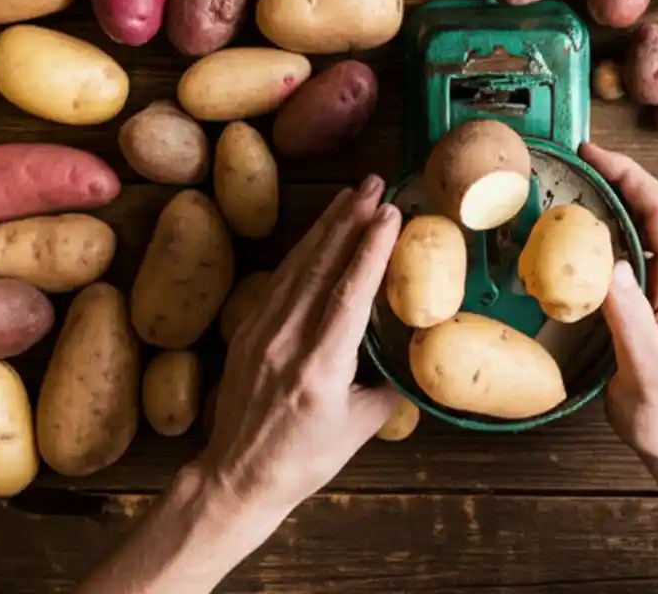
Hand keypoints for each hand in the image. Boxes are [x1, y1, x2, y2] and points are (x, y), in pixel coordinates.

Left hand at [199, 174, 402, 514]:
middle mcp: (286, 342)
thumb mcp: (362, 426)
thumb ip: (391, 384)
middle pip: (320, 266)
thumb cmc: (305, 459)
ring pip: (298, 266)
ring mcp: (261, 332)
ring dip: (326, 226)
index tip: (389, 213)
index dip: (369, 249)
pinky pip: (280, 280)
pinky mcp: (248, 330)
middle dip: (349, 219)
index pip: (348, 295)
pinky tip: (320, 231)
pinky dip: (304, 251)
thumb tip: (419, 349)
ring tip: (351, 194)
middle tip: (373, 183)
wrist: (238, 476)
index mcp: (319, 368)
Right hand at [580, 144, 657, 468]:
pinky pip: (631, 250)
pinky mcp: (656, 299)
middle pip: (651, 207)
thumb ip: (630, 317)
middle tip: (570, 162)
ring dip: (608, 201)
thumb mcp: (646, 369)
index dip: (626, 173)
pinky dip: (604, 232)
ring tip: (569, 187)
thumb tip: (610, 266)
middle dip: (614, 176)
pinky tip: (576, 236)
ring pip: (640, 226)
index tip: (590, 153)